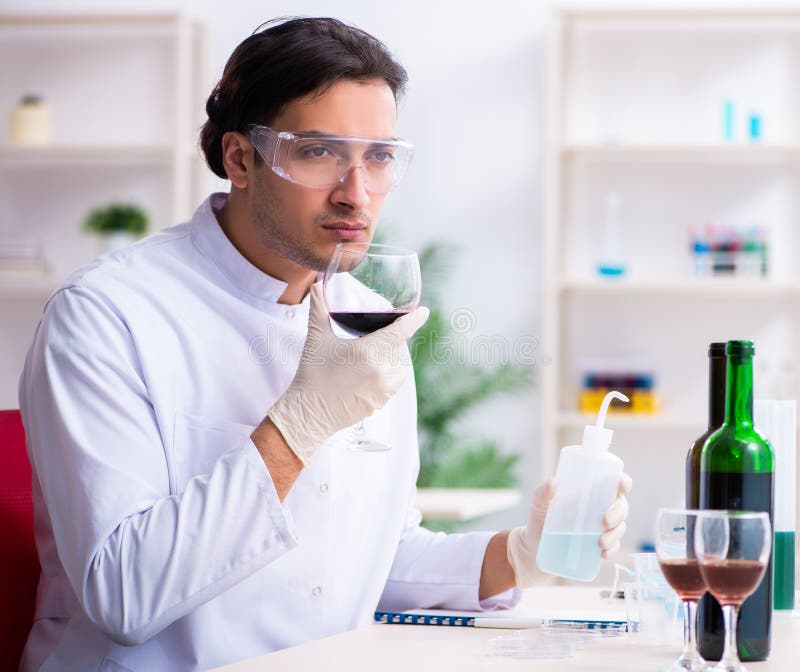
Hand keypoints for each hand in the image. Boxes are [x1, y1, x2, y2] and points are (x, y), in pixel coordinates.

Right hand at [268, 283, 428, 465]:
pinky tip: (370, 373)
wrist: (309, 413)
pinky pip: (394, 382)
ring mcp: (384, 388)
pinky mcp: (382, 402)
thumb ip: (319, 308)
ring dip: (390, 357)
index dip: (414, 319)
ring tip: (369, 358)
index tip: (424, 312)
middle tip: (369, 341)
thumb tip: (316, 284)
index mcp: (368, 350)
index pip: (400, 330)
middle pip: (398, 346)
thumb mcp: (316, 338)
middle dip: (389, 340)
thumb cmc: (312, 375)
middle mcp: (381, 369)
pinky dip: (388, 374)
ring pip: (399, 364)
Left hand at [506, 472, 632, 587]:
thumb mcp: (538, 504)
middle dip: (618, 513)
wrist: (534, 549)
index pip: (612, 483)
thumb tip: (554, 482)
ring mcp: (602, 528)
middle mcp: (600, 508)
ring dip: (615, 534)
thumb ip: (543, 492)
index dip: (622, 482)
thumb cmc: (540, 519)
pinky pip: (614, 547)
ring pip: (620, 527)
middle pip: (621, 506)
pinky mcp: (600, 546)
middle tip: (604, 521)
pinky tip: (603, 553)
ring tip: (600, 542)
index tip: (623, 486)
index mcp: (589, 492)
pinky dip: (612, 550)